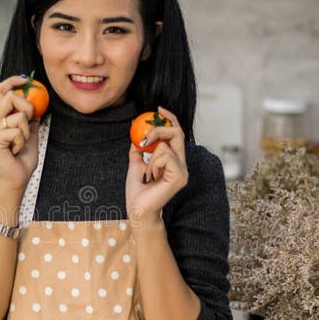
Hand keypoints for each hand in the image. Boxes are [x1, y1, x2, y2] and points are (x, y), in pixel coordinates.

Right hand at [0, 75, 41, 193]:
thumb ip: (31, 118)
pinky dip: (23, 141)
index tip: (25, 79)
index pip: (0, 91)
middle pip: (11, 97)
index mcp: (0, 117)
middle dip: (27, 107)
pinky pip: (17, 131)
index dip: (12, 81)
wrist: (17, 177)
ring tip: (21, 144)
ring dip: (27, 132)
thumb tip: (39, 102)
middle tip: (30, 121)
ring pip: (19, 116)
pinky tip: (16, 150)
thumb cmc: (22, 158)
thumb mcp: (31, 133)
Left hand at [125, 106, 187, 222]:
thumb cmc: (137, 191)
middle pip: (177, 132)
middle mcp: (183, 165)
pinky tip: (151, 178)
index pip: (177, 133)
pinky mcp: (180, 176)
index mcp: (175, 161)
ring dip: (150, 159)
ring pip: (165, 146)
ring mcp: (183, 171)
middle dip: (158, 130)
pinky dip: (152, 165)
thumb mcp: (136, 164)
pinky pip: (164, 157)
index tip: (158, 109)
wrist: (137, 210)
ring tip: (148, 174)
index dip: (170, 118)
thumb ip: (139, 149)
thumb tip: (137, 132)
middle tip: (144, 139)